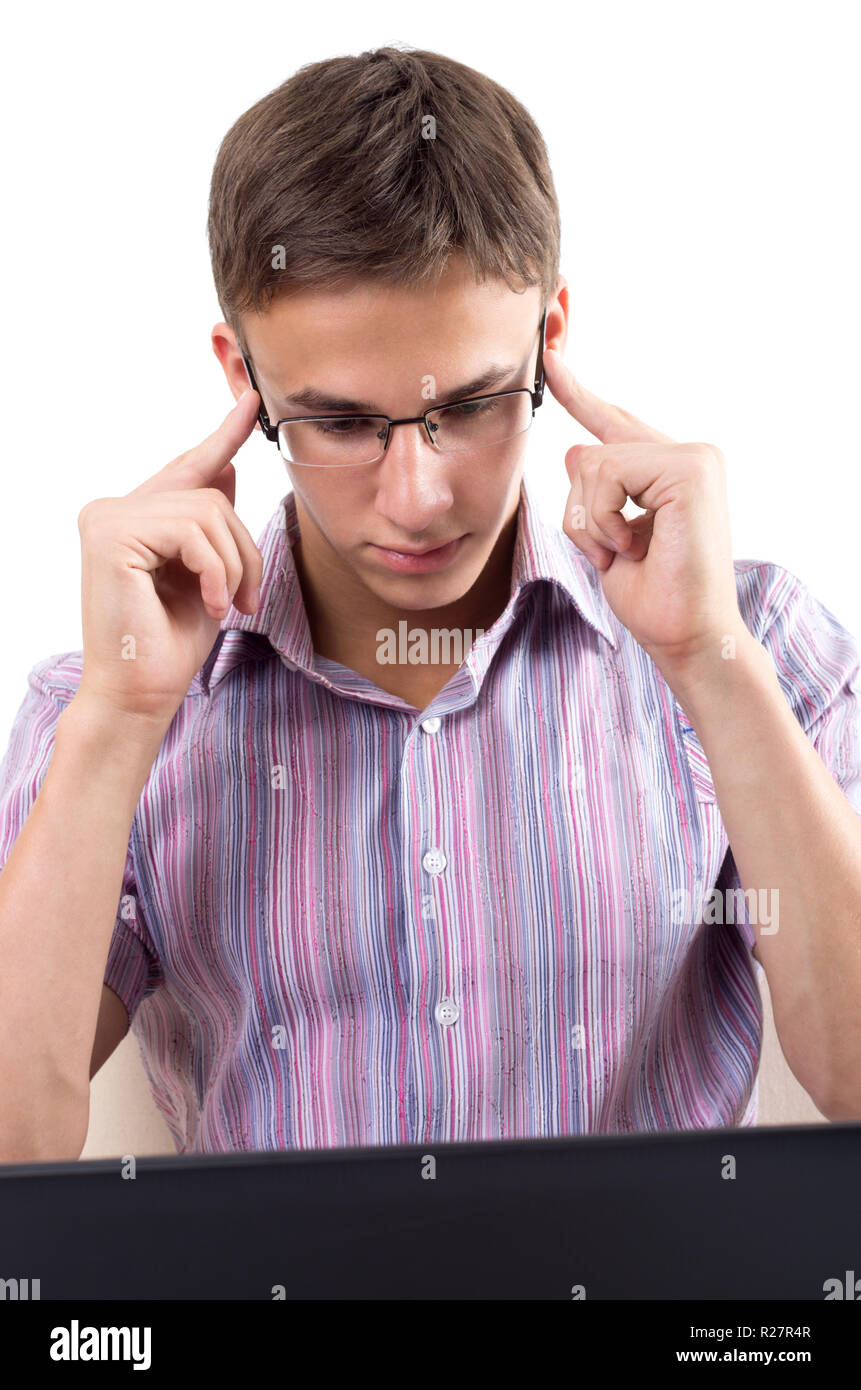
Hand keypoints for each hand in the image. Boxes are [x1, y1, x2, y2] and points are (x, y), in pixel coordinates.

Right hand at [75, 389, 263, 726]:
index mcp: (132, 517)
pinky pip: (193, 530)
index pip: (187, 467)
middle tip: (247, 598)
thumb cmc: (170, 645)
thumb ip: (209, 525)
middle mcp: (112, 509)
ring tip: (228, 605)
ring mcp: (108, 517)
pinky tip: (212, 603)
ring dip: (233, 565)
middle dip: (243, 549)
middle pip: (211, 494)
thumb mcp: (205, 576)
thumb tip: (227, 468)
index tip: (252, 402)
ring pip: (208, 511)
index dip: (223, 434)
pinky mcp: (111, 533)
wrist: (140, 695)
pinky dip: (216, 569)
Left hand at [542, 348, 746, 671]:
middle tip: (617, 553)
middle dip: (584, 511)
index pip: (615, 423)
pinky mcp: (692, 467)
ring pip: (592, 464)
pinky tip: (634, 546)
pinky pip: (606, 473)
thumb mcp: (605, 539)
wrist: (686, 637)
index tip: (550, 359)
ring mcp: (695, 456)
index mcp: (672, 469)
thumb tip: (575, 449)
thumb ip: (595, 492)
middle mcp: (690, 454)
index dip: (579, 394)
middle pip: (592, 452)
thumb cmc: (653, 598)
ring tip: (627, 553)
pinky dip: (604, 520)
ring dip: (591, 522)